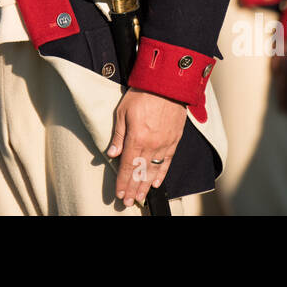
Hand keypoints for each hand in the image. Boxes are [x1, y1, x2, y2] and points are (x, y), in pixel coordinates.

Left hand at [106, 88, 185, 207]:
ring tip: (141, 197)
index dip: (123, 181)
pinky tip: (156, 183)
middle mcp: (152, 144)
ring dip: (146, 186)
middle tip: (128, 202)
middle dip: (134, 189)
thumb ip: (118, 135)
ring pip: (154, 170)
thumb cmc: (142, 94)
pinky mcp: (174, 140)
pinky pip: (167, 161)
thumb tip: (112, 154)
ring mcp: (164, 144)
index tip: (119, 193)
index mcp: (137, 137)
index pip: (127, 166)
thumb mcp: (123, 111)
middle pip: (141, 172)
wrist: (168, 84)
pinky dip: (162, 173)